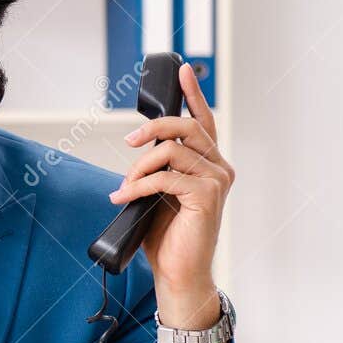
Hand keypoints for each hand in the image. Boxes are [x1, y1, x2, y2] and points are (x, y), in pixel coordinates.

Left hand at [109, 63, 232, 314]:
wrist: (178, 272)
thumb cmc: (168, 236)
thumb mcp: (160, 194)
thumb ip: (158, 168)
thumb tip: (138, 148)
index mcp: (210, 164)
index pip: (204, 122)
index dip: (193, 95)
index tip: (182, 71)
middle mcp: (218, 168)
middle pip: (186, 128)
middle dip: (153, 128)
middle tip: (129, 143)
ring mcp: (216, 181)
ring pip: (172, 151)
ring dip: (139, 167)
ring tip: (124, 187)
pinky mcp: (206, 196)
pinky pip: (165, 177)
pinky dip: (138, 185)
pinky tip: (123, 197)